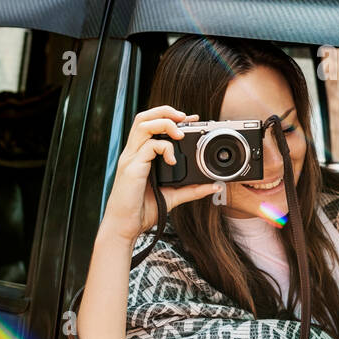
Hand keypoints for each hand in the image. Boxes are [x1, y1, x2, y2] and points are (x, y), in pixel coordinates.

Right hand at [100, 106, 219, 242]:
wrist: (125, 227)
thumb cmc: (142, 211)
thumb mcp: (173, 197)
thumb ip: (191, 189)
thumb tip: (213, 185)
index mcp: (140, 155)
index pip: (151, 124)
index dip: (170, 117)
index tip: (190, 119)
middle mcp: (133, 153)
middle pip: (144, 117)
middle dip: (165, 111)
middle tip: (185, 118)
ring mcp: (130, 158)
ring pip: (143, 124)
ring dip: (164, 123)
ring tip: (180, 133)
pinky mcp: (131, 168)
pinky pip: (148, 146)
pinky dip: (164, 148)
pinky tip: (173, 160)